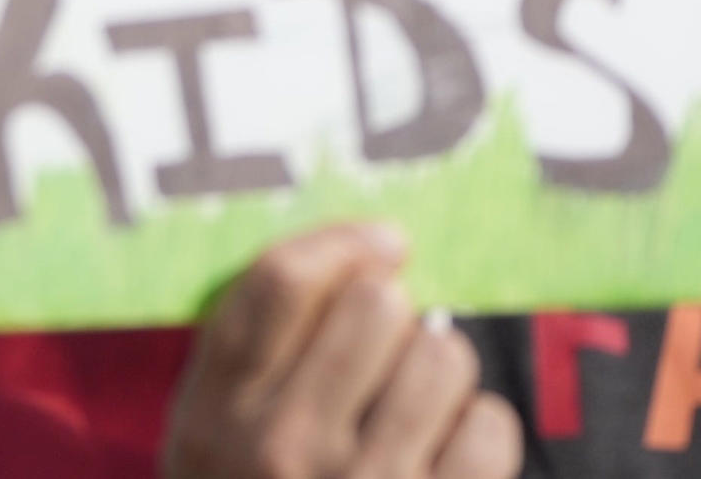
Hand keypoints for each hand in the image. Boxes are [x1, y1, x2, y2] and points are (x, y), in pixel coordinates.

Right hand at [162, 226, 520, 478]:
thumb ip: (250, 365)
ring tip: (422, 422)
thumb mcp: (209, 450)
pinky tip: (451, 467)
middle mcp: (281, 448)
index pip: (279, 283)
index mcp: (214, 419)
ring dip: (445, 383)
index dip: (346, 245)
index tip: (387, 247)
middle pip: (377, 307)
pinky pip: (490, 428)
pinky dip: (482, 439)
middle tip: (393, 367)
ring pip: (444, 359)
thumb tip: (366, 266)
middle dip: (399, 326)